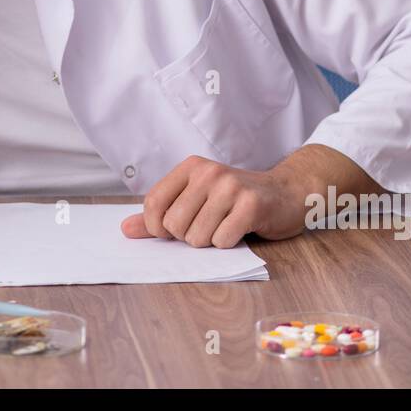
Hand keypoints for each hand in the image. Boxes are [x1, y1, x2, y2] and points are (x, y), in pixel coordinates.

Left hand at [120, 154, 306, 247]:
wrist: (285, 193)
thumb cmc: (235, 200)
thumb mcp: (195, 199)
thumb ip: (159, 215)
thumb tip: (125, 229)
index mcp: (190, 167)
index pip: (153, 203)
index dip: (156, 227)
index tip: (170, 231)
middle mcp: (208, 173)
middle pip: (175, 225)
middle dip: (188, 236)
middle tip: (209, 225)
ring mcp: (230, 187)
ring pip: (197, 237)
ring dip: (210, 241)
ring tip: (225, 225)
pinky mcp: (251, 205)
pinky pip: (222, 240)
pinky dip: (228, 243)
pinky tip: (240, 229)